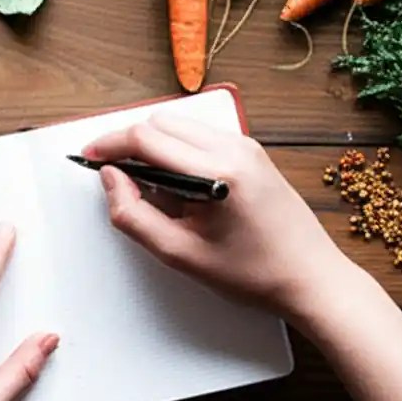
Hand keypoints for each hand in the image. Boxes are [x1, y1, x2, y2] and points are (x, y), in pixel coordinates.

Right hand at [83, 113, 360, 318]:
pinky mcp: (252, 152)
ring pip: (179, 125)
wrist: (311, 278)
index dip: (110, 144)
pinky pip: (200, 136)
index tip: (89, 158)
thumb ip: (134, 215)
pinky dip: (176, 150)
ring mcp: (246, 146)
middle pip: (160, 122)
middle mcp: (234, 148)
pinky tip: (176, 186)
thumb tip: (110, 178)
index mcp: (218, 171)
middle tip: (115, 178)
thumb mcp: (181, 254)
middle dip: (129, 143)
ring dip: (153, 146)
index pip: (147, 137)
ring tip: (148, 189)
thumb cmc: (254, 274)